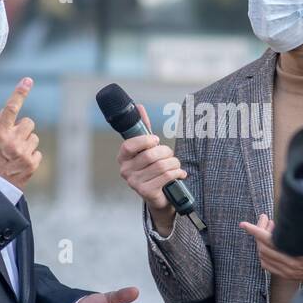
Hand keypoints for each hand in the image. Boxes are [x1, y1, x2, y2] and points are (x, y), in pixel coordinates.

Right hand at [0, 77, 40, 188]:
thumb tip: (5, 120)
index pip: (11, 107)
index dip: (20, 92)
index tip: (28, 80)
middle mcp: (13, 140)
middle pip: (29, 123)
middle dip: (22, 129)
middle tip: (13, 139)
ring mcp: (24, 152)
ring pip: (34, 137)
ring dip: (26, 143)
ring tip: (14, 154)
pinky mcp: (32, 164)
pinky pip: (37, 152)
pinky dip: (30, 157)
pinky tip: (19, 164)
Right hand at [116, 104, 185, 224]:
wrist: (159, 196)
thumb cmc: (152, 168)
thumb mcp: (147, 148)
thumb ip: (143, 128)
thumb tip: (139, 106)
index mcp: (123, 158)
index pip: (129, 145)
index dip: (145, 141)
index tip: (156, 140)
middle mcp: (125, 171)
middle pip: (150, 154)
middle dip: (166, 152)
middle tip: (170, 155)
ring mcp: (135, 183)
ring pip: (161, 165)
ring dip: (174, 163)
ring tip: (176, 165)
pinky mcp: (146, 193)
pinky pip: (166, 176)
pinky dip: (177, 173)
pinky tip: (179, 174)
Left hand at [239, 214, 302, 283]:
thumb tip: (297, 220)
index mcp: (298, 257)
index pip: (269, 242)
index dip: (255, 231)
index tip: (245, 224)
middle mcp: (291, 266)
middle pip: (263, 248)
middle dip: (260, 232)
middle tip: (265, 219)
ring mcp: (289, 273)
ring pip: (264, 258)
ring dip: (262, 243)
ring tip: (270, 230)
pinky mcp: (291, 276)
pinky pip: (270, 267)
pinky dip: (266, 255)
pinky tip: (271, 246)